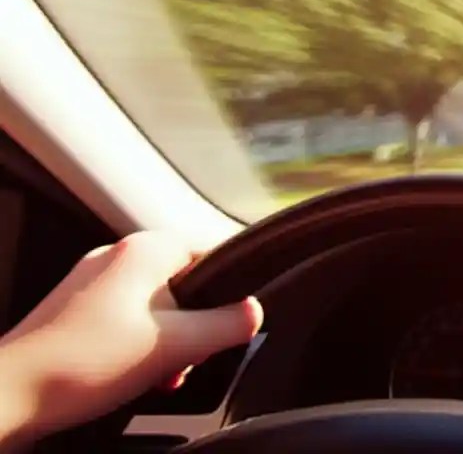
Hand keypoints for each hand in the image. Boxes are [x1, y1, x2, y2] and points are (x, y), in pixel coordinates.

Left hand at [0, 231, 261, 448]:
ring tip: (159, 374)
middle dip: (195, 326)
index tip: (229, 326)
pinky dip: (139, 347)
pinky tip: (132, 376)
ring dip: (168, 342)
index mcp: (144, 249)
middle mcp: (116, 256)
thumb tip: (255, 313)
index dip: (229, 292)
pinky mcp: (73, 311)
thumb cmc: (84, 363)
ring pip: (156, 307)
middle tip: (188, 358)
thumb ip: (228, 325)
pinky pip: (126, 321)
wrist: (9, 395)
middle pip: (185, 284)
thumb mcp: (177, 345)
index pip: (213, 252)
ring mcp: (90, 282)